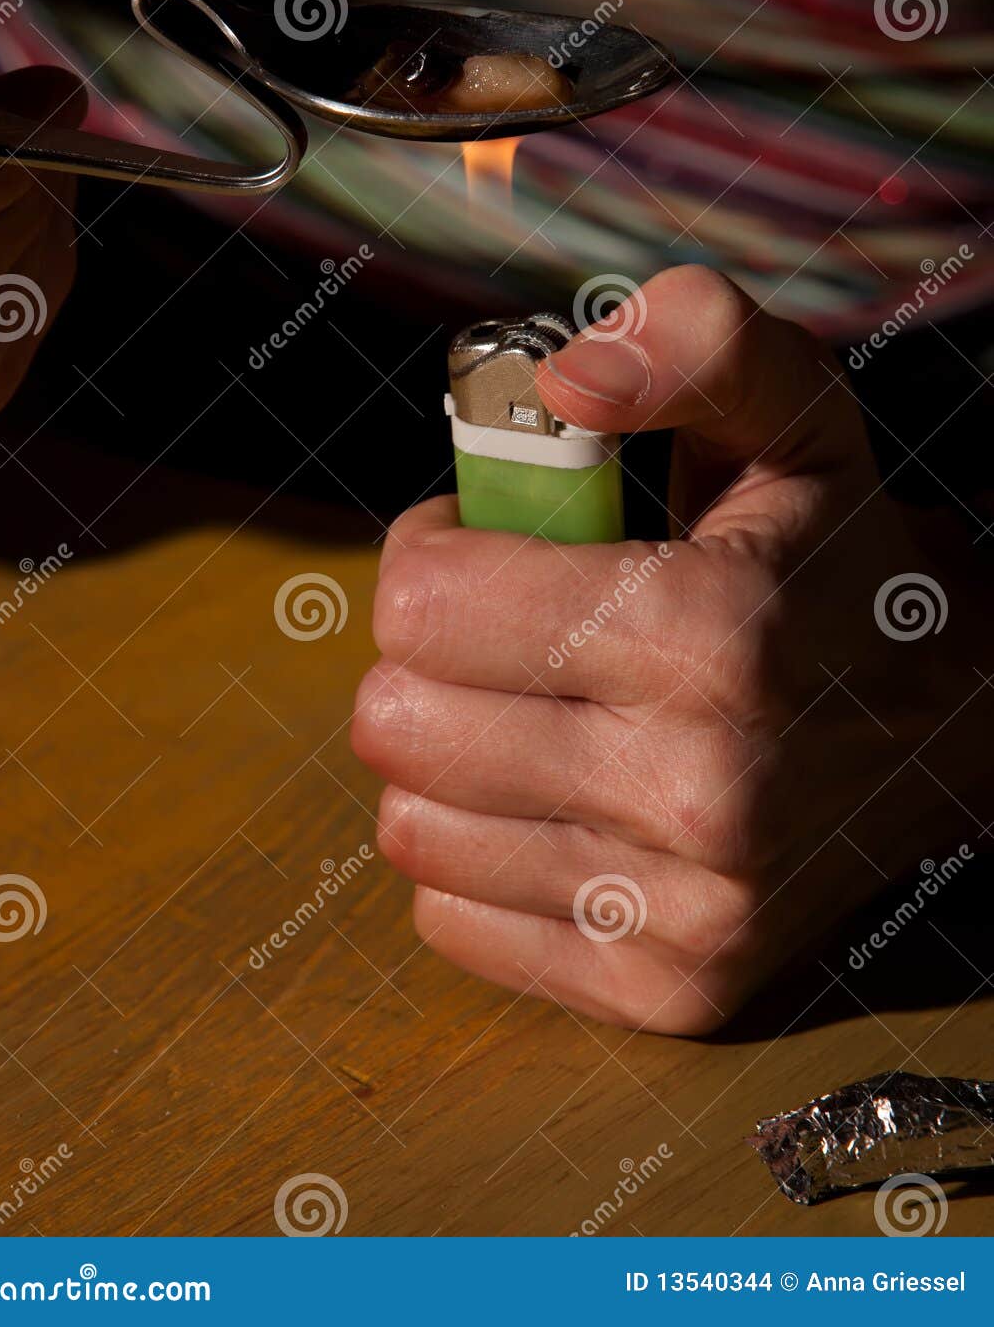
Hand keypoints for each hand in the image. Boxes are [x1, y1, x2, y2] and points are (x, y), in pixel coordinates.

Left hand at [353, 265, 990, 1033]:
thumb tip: (560, 382)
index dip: (431, 552)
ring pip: (412, 828)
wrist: (953, 726)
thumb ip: (686, 342)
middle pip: (396, 724)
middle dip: (425, 657)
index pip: (420, 606)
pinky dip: (478, 852)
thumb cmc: (833, 557)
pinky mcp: (666, 991)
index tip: (483, 542)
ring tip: (530, 711)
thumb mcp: (788, 410)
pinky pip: (451, 923)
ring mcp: (684, 912)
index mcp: (709, 632)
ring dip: (445, 757)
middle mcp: (699, 790)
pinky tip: (556, 801)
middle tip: (501, 630)